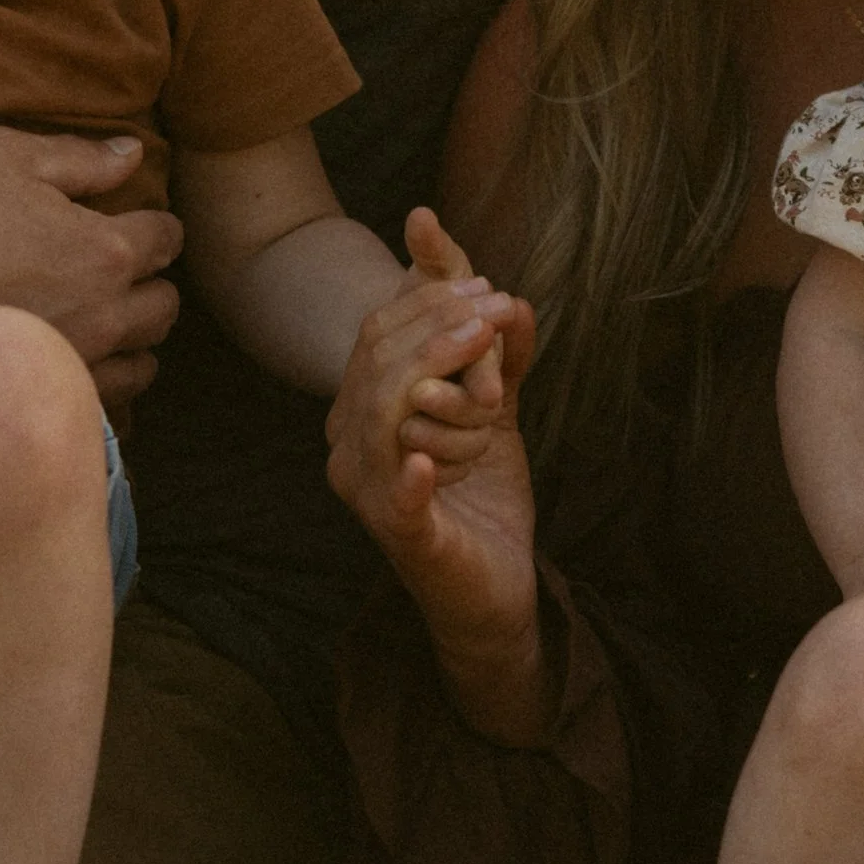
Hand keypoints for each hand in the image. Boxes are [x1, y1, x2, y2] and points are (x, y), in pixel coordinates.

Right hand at [0, 127, 182, 406]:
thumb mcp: (6, 158)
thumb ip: (79, 158)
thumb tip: (132, 153)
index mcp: (106, 249)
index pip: (167, 238)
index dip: (152, 226)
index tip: (132, 224)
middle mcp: (106, 314)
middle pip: (164, 304)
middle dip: (149, 283)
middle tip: (115, 272)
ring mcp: (77, 367)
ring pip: (144, 361)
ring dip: (134, 339)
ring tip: (102, 322)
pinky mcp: (41, 403)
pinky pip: (106, 408)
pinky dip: (105, 387)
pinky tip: (78, 367)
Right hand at [328, 207, 550, 732]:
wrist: (497, 582)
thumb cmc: (484, 490)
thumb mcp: (494, 405)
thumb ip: (496, 351)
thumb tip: (511, 294)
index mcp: (362, 408)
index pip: (378, 333)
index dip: (429, 299)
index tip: (486, 282)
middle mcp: (351, 446)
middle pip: (378, 362)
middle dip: (440, 323)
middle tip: (498, 306)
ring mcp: (372, 494)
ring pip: (385, 414)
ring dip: (437, 371)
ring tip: (485, 342)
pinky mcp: (405, 539)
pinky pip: (398, 504)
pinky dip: (409, 479)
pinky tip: (426, 461)